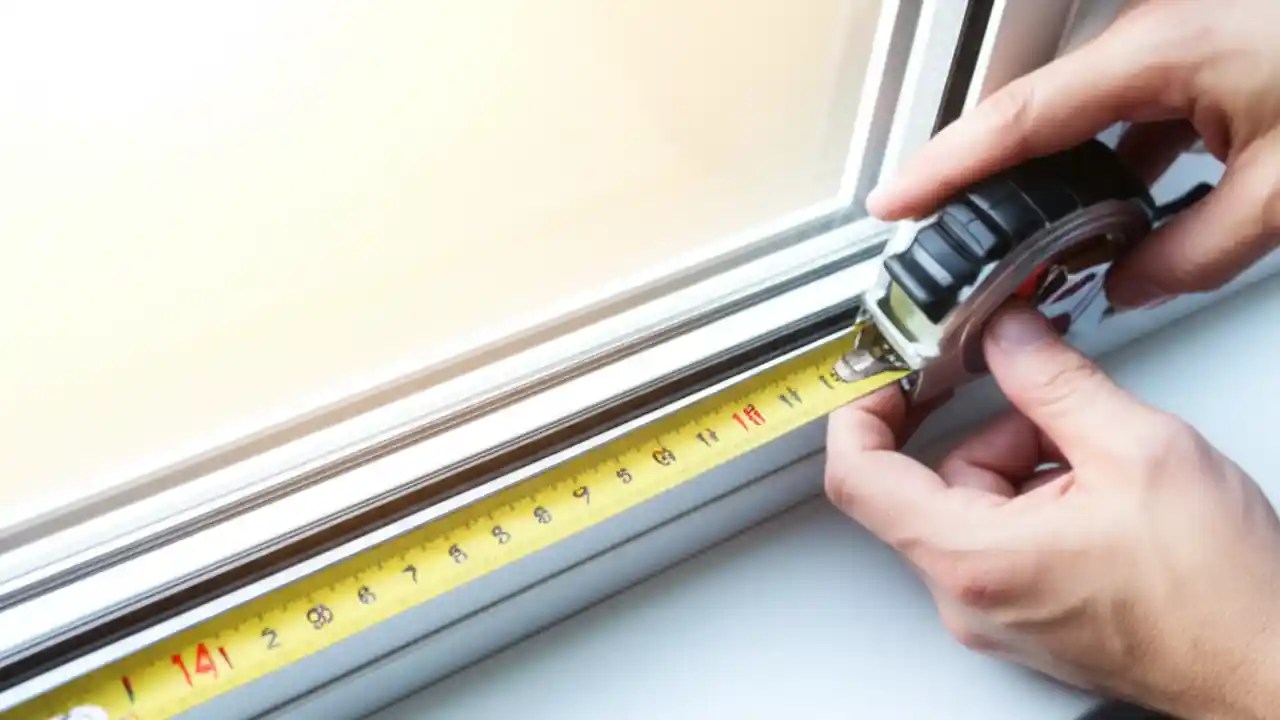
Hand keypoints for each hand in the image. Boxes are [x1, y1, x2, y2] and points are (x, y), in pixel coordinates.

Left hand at [824, 305, 1279, 718]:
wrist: (1263, 669)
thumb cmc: (1218, 597)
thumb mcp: (1138, 451)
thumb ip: (1055, 381)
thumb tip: (1007, 333)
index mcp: (975, 558)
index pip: (859, 477)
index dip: (860, 410)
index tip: (884, 372)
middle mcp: (968, 595)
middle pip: (931, 483)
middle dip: (993, 433)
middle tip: (1055, 415)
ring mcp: (994, 610)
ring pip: (972, 505)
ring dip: (1026, 465)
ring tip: (1104, 471)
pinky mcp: (1023, 614)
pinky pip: (999, 536)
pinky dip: (1039, 499)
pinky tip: (1103, 499)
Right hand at [867, 0, 1279, 309]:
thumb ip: (1189, 254)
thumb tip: (1129, 281)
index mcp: (1156, 55)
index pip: (1016, 119)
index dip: (944, 166)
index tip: (893, 202)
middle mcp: (1150, 43)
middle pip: (1032, 118)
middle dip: (981, 181)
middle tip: (944, 240)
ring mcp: (1170, 50)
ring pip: (1076, 123)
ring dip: (1047, 183)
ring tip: (1022, 243)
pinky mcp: (1194, 66)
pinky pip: (1121, 122)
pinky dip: (1103, 172)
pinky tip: (1111, 216)